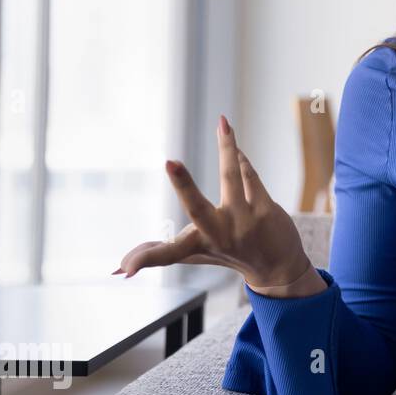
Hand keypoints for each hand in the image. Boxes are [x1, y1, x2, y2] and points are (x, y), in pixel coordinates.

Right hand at [114, 114, 321, 293]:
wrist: (279, 267)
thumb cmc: (229, 253)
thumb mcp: (193, 254)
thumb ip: (157, 254)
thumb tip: (116, 271)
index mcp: (195, 246)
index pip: (164, 255)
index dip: (144, 259)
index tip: (125, 268)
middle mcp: (218, 235)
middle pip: (196, 208)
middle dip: (183, 185)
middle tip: (170, 163)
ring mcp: (244, 222)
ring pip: (231, 176)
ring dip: (227, 147)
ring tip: (222, 123)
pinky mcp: (266, 210)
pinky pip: (248, 175)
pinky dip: (240, 158)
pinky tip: (235, 148)